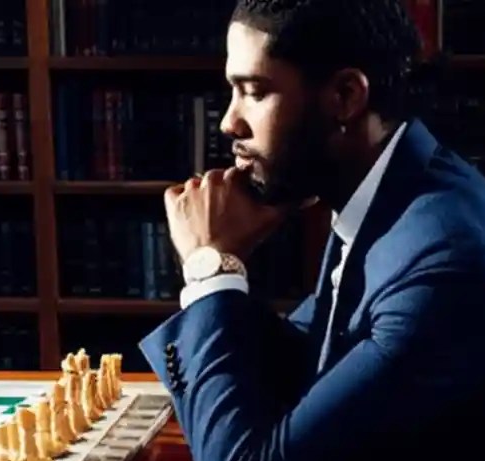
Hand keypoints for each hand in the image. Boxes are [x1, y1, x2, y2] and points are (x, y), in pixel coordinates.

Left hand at [163, 167, 307, 263]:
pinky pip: (174, 192)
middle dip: (221, 191)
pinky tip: (191, 212)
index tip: (242, 199)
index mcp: (231, 180)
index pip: (237, 174)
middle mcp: (208, 180)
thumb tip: (311, 197)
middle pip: (216, 178)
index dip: (241, 187)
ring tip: (210, 216)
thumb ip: (290, 205)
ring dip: (202, 195)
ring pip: (195, 184)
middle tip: (227, 211)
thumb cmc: (242, 241)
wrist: (215, 263)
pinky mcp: (173, 204)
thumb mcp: (269, 221)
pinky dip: (180, 199)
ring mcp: (188, 191)